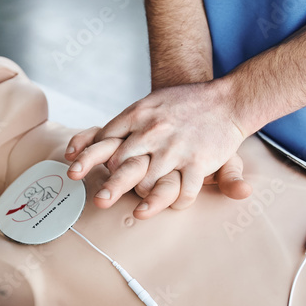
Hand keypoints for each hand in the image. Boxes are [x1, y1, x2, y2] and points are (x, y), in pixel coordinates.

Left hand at [64, 81, 251, 218]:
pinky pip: (182, 193)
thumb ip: (124, 124)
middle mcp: (153, 132)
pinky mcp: (198, 163)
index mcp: (138, 115)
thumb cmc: (184, 103)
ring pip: (147, 184)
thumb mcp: (150, 103)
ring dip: (144, 197)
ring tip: (140, 206)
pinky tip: (174, 205)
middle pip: (121, 165)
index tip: (78, 171)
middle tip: (100, 201)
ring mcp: (175, 149)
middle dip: (110, 186)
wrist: (228, 99)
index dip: (91, 157)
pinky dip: (176, 203)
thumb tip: (90, 144)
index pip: (105, 139)